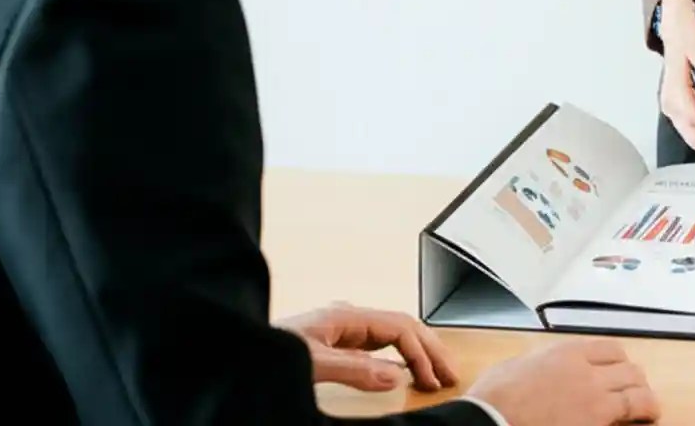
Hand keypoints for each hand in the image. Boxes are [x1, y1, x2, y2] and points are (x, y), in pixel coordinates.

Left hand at [276, 301, 456, 392]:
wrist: (243, 349)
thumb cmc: (271, 350)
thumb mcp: (312, 364)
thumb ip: (354, 370)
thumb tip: (396, 376)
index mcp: (347, 316)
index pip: (399, 327)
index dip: (420, 353)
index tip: (430, 380)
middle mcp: (349, 318)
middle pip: (402, 326)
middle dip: (429, 350)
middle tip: (451, 375)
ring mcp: (344, 328)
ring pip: (394, 334)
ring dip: (418, 353)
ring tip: (436, 375)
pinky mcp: (338, 341)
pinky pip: (379, 345)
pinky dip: (399, 357)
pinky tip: (405, 370)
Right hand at [468, 338, 660, 425]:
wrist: (492, 421)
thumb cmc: (494, 397)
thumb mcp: (515, 366)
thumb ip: (538, 363)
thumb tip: (539, 368)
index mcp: (567, 353)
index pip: (611, 349)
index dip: (619, 361)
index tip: (620, 369)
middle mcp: (588, 372)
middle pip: (630, 370)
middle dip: (636, 380)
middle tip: (637, 391)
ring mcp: (595, 400)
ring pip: (638, 394)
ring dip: (645, 400)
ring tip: (648, 409)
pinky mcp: (597, 423)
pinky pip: (630, 417)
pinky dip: (640, 419)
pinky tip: (643, 422)